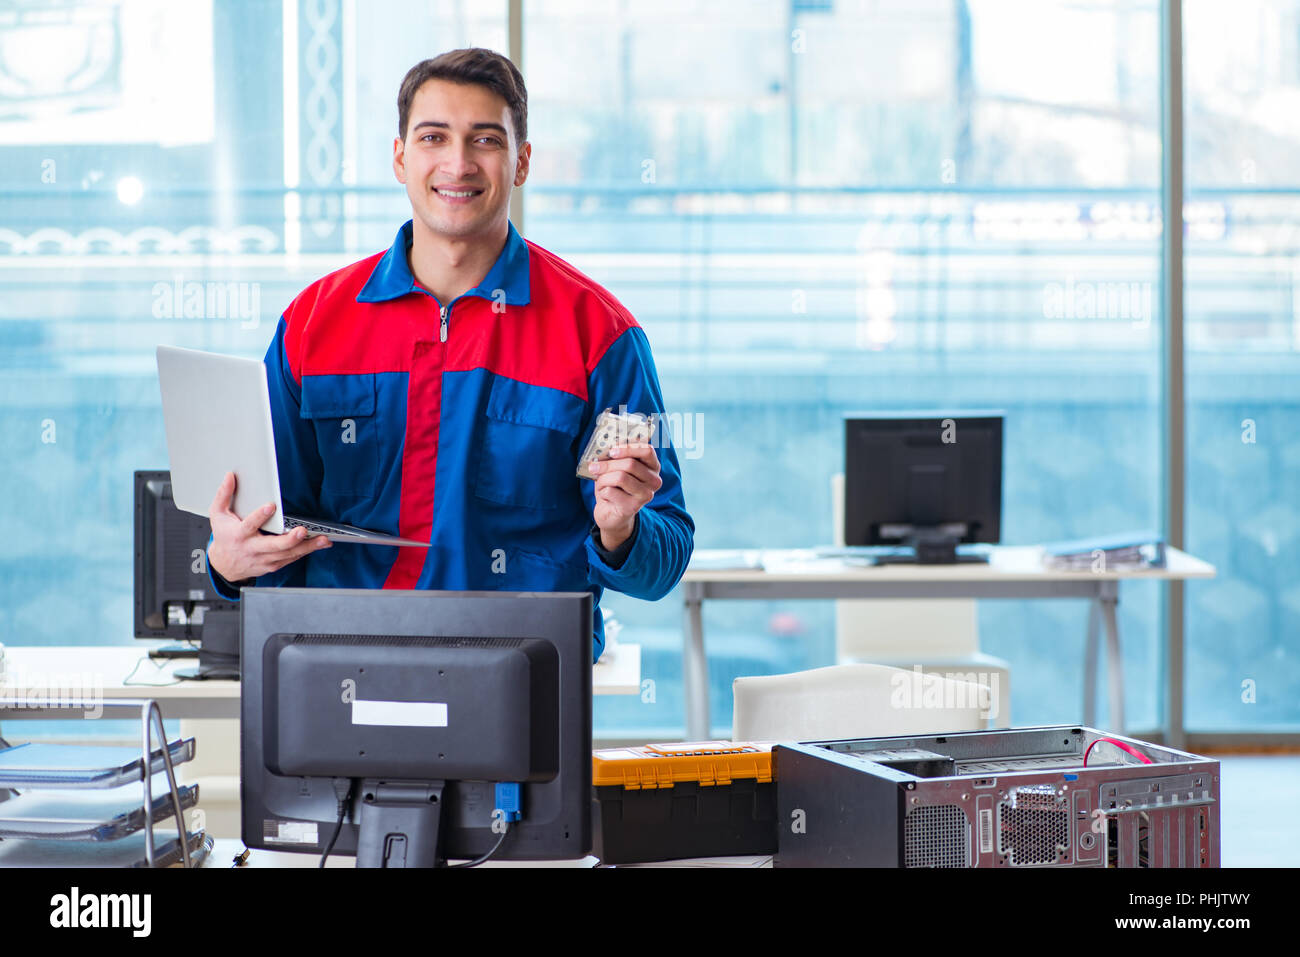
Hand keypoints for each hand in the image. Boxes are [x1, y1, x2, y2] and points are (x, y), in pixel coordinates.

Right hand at [206, 471, 329, 581]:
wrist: (224, 565)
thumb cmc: (225, 536)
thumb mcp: (218, 515)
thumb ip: (223, 495)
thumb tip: (230, 476)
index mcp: (240, 534)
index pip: (250, 524)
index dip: (260, 516)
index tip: (271, 506)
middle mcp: (253, 548)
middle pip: (273, 545)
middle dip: (290, 539)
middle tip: (303, 531)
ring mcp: (264, 559)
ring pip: (287, 554)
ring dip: (307, 547)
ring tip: (323, 539)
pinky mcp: (273, 565)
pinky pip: (291, 559)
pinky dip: (306, 551)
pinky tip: (319, 544)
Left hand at [589, 443, 661, 549]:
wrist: (612, 514)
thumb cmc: (615, 487)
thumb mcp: (617, 468)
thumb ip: (616, 457)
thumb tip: (605, 447)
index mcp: (653, 467)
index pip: (647, 451)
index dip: (628, 448)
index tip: (612, 451)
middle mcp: (654, 481)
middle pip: (630, 464)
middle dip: (607, 464)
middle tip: (594, 466)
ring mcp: (646, 495)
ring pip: (620, 477)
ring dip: (603, 479)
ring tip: (600, 483)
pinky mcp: (633, 507)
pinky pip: (611, 491)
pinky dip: (602, 491)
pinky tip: (604, 496)